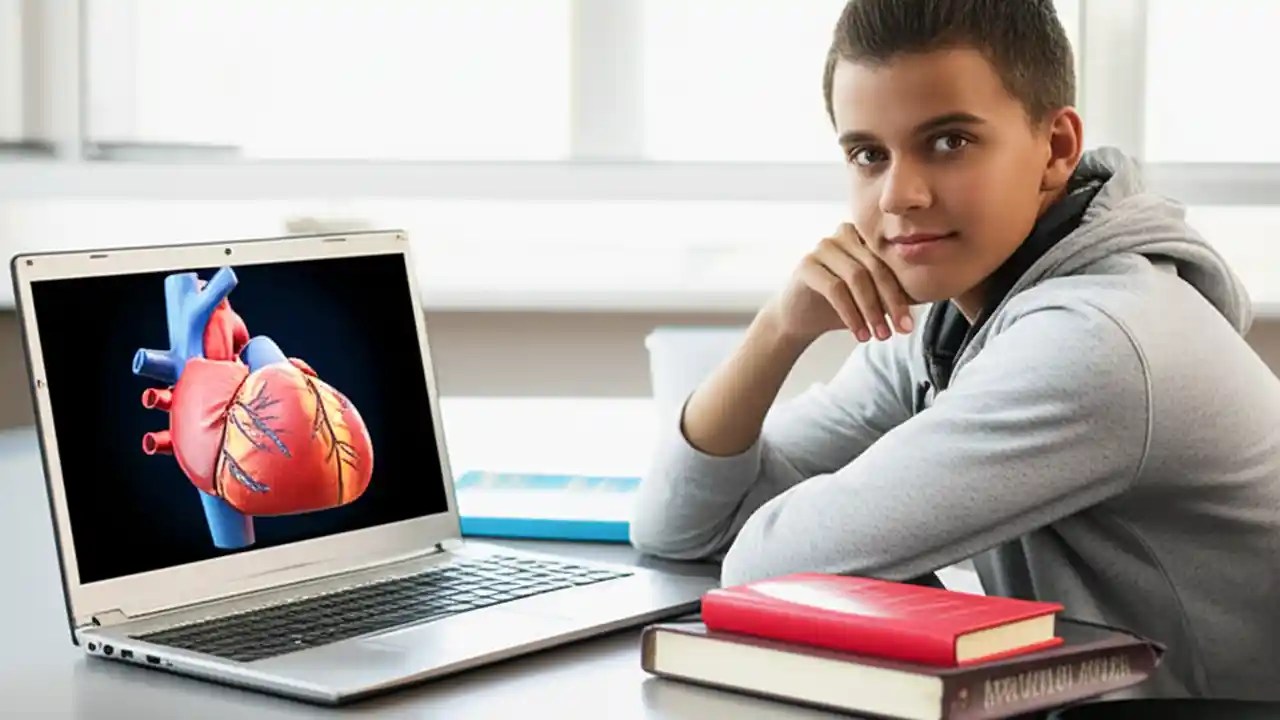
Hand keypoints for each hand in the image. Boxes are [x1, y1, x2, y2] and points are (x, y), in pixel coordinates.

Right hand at [763, 223, 913, 343]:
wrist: (799, 316)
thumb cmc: (842, 304)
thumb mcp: (875, 297)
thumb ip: (898, 290)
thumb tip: (936, 292)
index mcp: (866, 236)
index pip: (891, 262)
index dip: (902, 295)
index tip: (909, 325)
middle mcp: (845, 234)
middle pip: (875, 268)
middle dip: (890, 303)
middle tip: (901, 331)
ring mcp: (823, 246)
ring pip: (856, 278)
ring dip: (871, 311)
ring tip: (880, 336)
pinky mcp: (807, 265)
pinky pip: (835, 289)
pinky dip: (850, 314)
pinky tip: (859, 334)